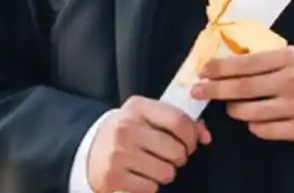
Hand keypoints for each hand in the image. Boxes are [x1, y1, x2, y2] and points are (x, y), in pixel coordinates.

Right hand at [87, 95, 211, 192]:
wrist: (89, 149)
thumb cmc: (126, 132)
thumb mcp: (146, 117)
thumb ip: (177, 121)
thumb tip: (205, 135)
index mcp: (137, 108)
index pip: (178, 120)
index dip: (192, 136)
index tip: (191, 142)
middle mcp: (126, 128)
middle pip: (176, 151)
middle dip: (179, 157)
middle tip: (169, 156)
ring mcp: (118, 153)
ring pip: (166, 173)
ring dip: (164, 173)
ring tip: (151, 165)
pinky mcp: (113, 176)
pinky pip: (151, 188)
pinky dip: (149, 185)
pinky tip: (138, 175)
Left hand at [189, 46, 293, 145]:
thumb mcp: (291, 58)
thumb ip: (263, 58)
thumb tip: (223, 62)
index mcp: (289, 58)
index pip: (246, 62)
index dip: (220, 68)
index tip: (203, 71)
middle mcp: (293, 81)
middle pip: (242, 88)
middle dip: (215, 89)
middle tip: (198, 91)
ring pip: (249, 111)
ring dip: (233, 109)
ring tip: (230, 106)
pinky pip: (263, 129)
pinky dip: (253, 124)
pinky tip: (254, 118)